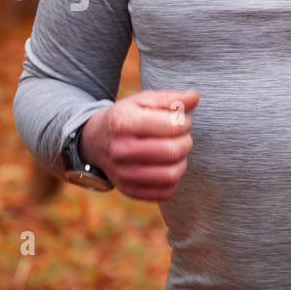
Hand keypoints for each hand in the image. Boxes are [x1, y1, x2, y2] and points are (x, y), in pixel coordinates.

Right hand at [79, 89, 198, 200]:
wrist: (96, 141)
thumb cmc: (127, 117)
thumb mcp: (143, 101)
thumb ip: (170, 98)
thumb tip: (194, 97)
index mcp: (123, 122)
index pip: (173, 126)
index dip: (185, 122)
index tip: (181, 121)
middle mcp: (120, 149)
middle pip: (173, 151)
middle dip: (186, 141)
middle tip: (181, 137)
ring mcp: (123, 173)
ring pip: (172, 174)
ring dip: (182, 161)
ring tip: (175, 151)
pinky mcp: (130, 190)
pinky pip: (166, 192)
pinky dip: (173, 179)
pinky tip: (167, 166)